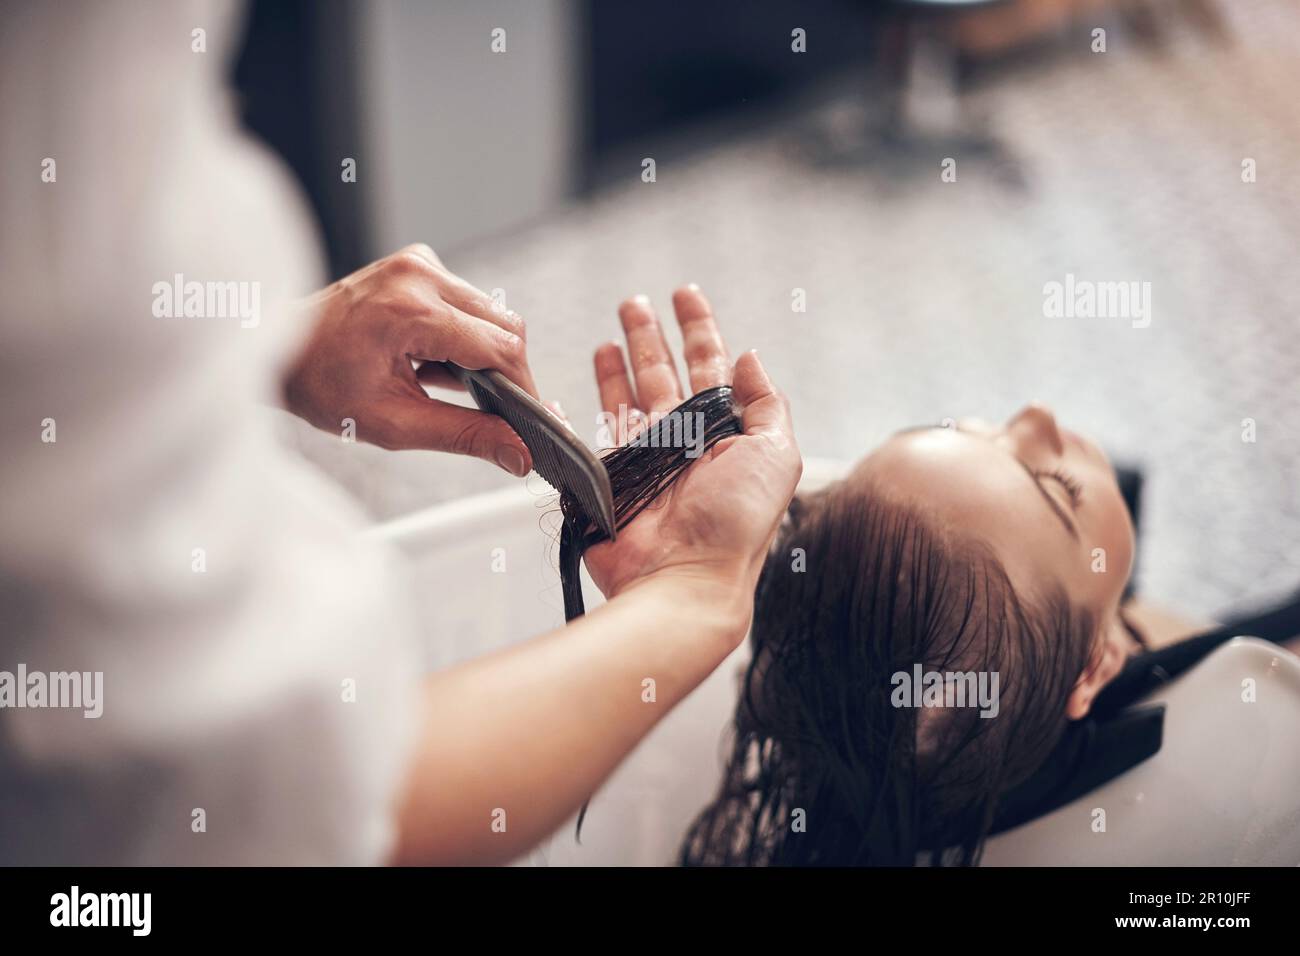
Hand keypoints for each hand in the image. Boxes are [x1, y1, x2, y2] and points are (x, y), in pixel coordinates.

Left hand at [282, 244, 536, 474]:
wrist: (275, 350)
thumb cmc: (320, 385)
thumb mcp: (395, 423)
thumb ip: (466, 436)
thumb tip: (520, 453)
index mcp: (410, 310)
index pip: (501, 347)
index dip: (524, 388)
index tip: (532, 420)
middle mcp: (419, 275)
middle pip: (505, 325)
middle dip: (506, 372)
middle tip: (486, 409)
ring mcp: (418, 264)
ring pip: (490, 313)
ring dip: (480, 353)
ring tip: (436, 381)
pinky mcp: (416, 264)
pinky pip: (465, 301)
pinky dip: (460, 335)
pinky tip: (428, 358)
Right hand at [573, 286, 801, 631]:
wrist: (683, 579)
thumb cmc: (734, 527)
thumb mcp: (776, 456)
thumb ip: (766, 404)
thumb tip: (750, 359)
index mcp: (724, 436)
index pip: (710, 367)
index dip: (699, 329)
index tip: (685, 295)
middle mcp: (683, 444)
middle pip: (664, 374)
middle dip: (651, 336)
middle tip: (635, 301)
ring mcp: (643, 461)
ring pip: (628, 397)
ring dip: (620, 362)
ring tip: (612, 328)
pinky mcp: (607, 479)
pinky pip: (590, 433)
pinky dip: (581, 406)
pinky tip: (574, 384)